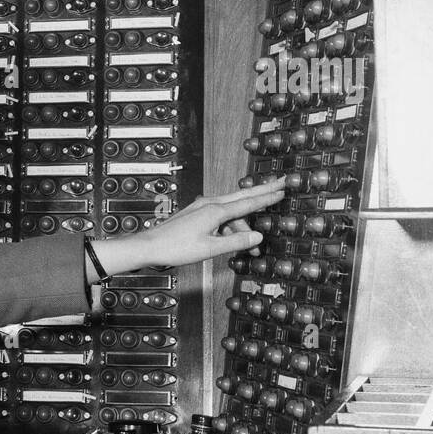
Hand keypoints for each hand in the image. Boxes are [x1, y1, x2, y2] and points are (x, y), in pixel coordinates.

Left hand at [94, 179, 285, 273]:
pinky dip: (229, 227)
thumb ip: (235, 241)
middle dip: (263, 192)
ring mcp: (201, 209)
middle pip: (242, 197)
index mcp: (215, 211)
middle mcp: (209, 205)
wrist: (149, 246)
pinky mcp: (196, 215)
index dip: (267, 197)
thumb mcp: (210, 248)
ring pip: (231, 213)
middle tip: (281, 184)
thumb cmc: (175, 247)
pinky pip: (220, 218)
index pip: (248, 202)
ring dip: (243, 227)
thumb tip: (257, 237)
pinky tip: (230, 241)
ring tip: (251, 247)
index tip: (283, 189)